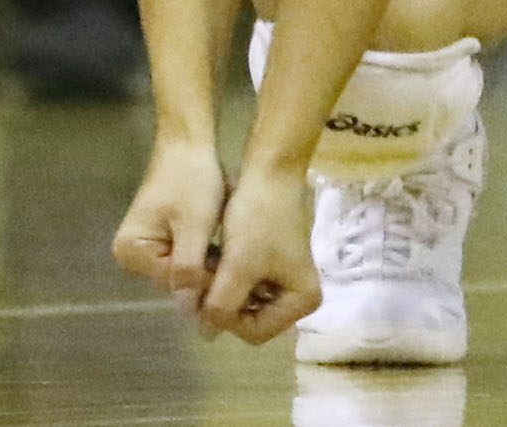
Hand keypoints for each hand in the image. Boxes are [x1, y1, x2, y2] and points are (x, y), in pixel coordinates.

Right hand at [110, 137, 230, 309]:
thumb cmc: (190, 179)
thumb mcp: (193, 225)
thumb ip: (188, 268)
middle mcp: (131, 255)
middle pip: (176, 279)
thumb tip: (189, 311)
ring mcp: (145, 249)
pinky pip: (185, 261)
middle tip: (242, 280)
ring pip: (184, 272)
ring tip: (241, 269)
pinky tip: (229, 258)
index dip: (205, 283)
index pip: (173, 281)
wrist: (189, 144)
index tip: (238, 284)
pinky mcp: (160, 243)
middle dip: (206, 278)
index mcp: (131, 250)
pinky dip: (205, 259)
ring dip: (209, 271)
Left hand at [195, 166, 317, 344]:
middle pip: (252, 318)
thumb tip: (206, 334)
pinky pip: (249, 283)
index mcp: (302, 301)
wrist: (268, 172)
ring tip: (207, 270)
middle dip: (225, 303)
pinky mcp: (275, 265)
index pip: (256, 332)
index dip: (227, 318)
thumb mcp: (238, 266)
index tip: (207, 294)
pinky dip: (231, 276)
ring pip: (247, 300)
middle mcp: (299, 296)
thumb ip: (221, 304)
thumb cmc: (258, 219)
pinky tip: (215, 261)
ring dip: (225, 289)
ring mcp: (287, 280)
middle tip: (203, 282)